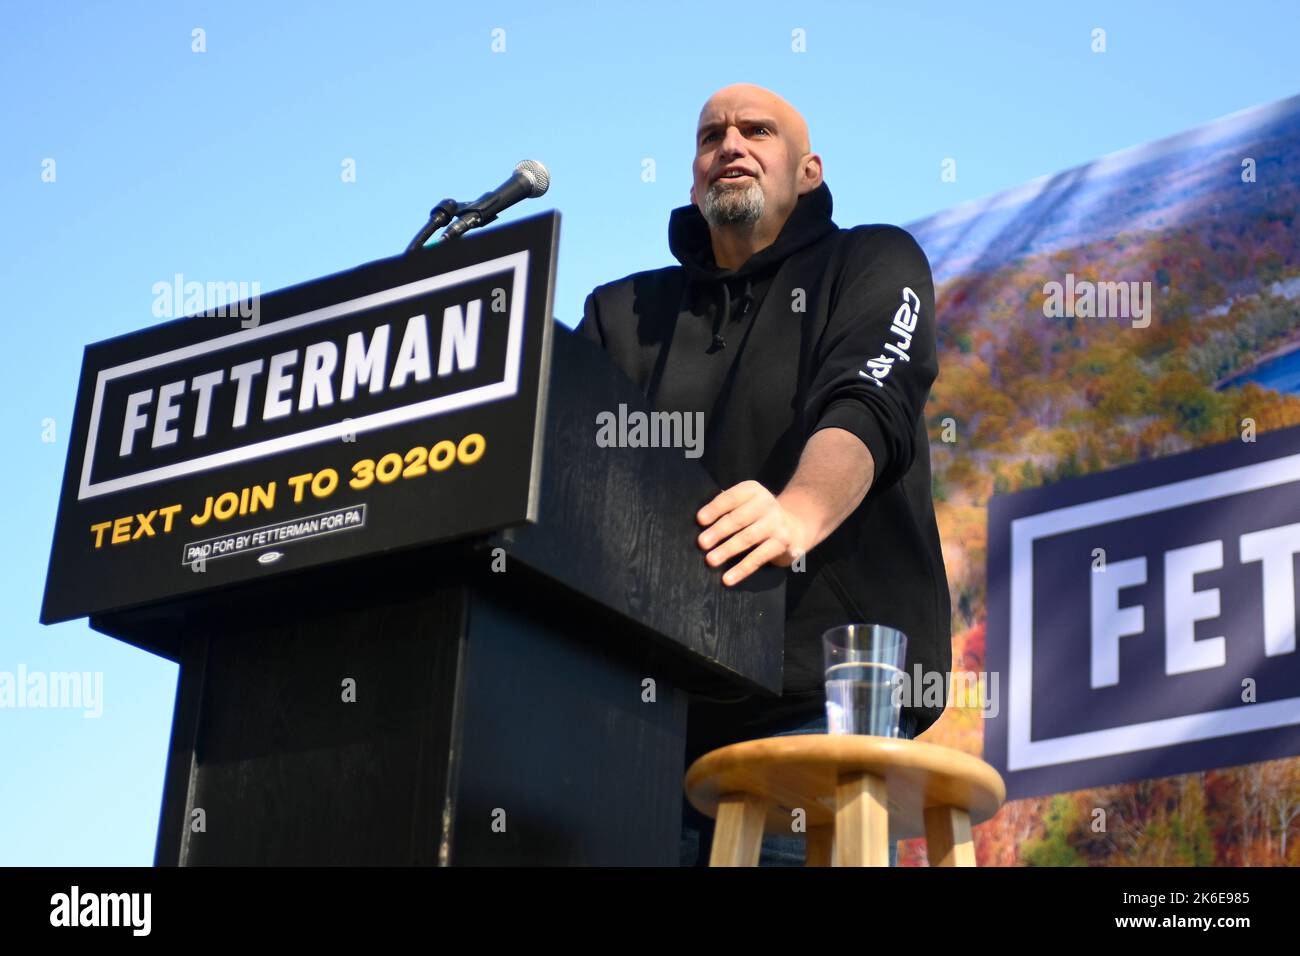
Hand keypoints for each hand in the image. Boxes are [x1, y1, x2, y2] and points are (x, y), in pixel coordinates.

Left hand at [696, 480, 813, 585]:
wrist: (794, 527)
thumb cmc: (757, 516)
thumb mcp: (745, 504)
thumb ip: (726, 507)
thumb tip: (698, 519)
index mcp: (753, 490)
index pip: (731, 497)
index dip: (715, 508)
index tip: (699, 520)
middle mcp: (766, 503)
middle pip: (738, 518)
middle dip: (718, 531)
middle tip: (701, 543)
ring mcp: (776, 523)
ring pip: (747, 538)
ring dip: (727, 550)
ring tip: (710, 560)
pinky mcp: (783, 543)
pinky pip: (759, 558)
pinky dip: (742, 569)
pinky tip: (728, 579)